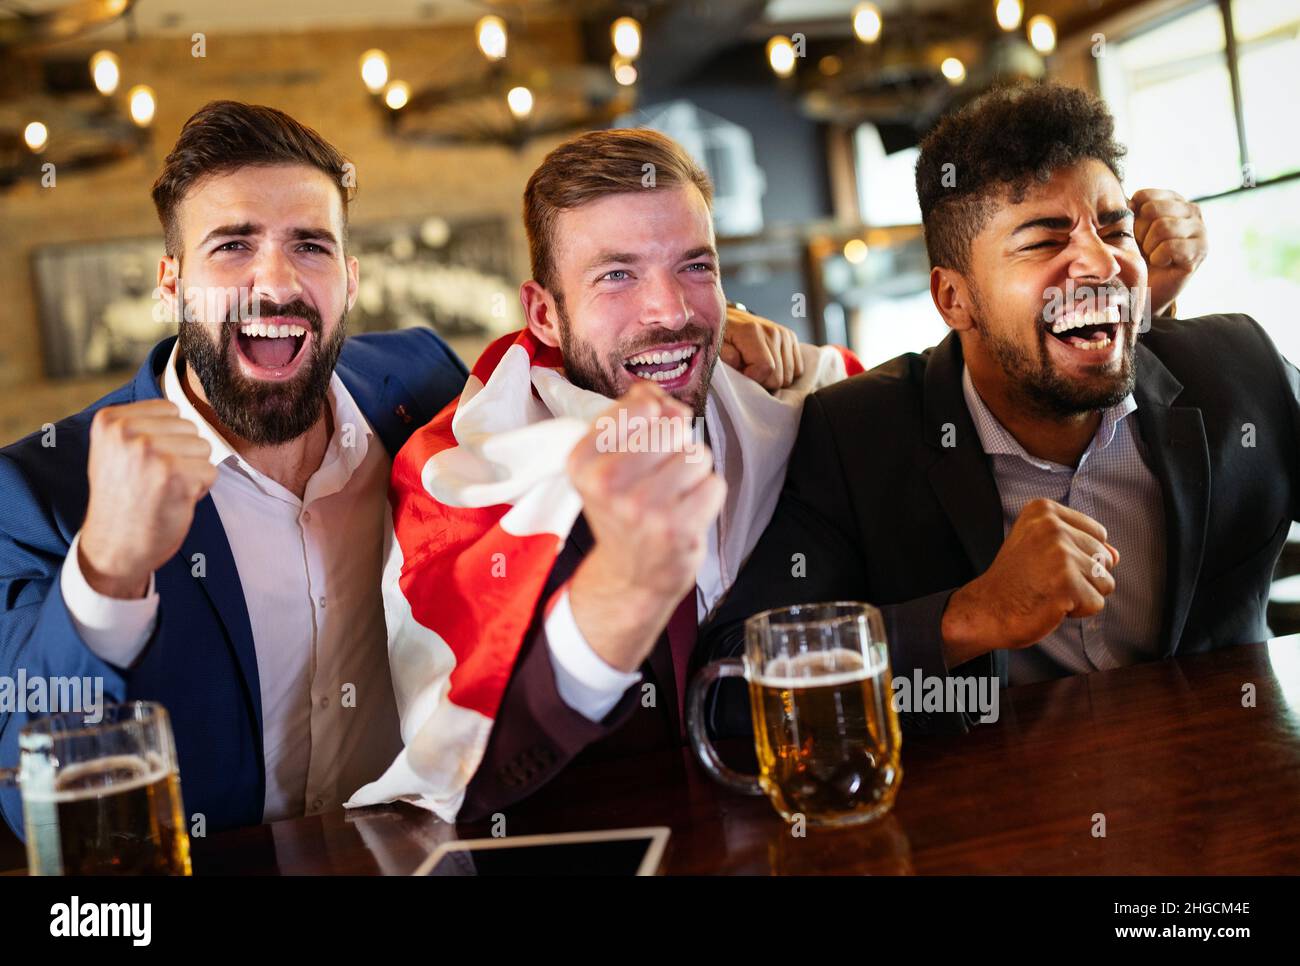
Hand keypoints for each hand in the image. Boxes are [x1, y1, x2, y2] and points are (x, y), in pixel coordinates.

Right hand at [79, 400, 216, 598]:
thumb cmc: (124, 496)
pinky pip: (211, 472)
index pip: (171, 411)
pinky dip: (199, 490)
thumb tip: (188, 401)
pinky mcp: (174, 475)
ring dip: (192, 472)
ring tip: (162, 490)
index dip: (167, 440)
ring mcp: (150, 452)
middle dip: (182, 456)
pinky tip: (172, 502)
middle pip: (191, 428)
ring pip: (203, 448)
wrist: (114, 546)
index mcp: (110, 419)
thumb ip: (143, 423)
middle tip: (153, 481)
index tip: (142, 464)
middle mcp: (127, 432)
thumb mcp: (117, 449)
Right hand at [566, 382, 726, 671]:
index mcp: (583, 461)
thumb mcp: (609, 459)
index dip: (655, 414)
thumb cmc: (625, 508)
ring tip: (672, 495)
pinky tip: (685, 512)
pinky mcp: (677, 529)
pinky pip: (714, 483)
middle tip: (660, 473)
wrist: (632, 573)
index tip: (645, 436)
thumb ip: (632, 413)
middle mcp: (606, 484)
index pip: (640, 404)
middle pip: (674, 427)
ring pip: (697, 454)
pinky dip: (706, 496)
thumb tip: (656, 391)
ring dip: (693, 472)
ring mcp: (642, 509)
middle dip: (677, 444)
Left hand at [719, 304, 803, 391]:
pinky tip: (769, 365)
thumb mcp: (714, 346)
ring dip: (772, 377)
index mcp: (752, 331)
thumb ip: (724, 355)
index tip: (741, 374)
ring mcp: (785, 334)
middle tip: (747, 371)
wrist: (728, 319)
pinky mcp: (791, 338)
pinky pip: (797, 369)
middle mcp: (773, 331)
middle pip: (779, 377)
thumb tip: (738, 362)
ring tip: (756, 367)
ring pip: (788, 376)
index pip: (766, 369)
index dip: (753, 379)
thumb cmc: (720, 336)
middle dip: (762, 381)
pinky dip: (783, 372)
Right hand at [940, 499, 1119, 665]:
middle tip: (1046, 579)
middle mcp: (1052, 526)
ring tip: (1050, 591)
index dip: (1079, 555)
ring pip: (1105, 581)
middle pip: (1105, 557)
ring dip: (1082, 594)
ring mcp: (1060, 554)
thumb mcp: (1042, 548)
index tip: (1046, 562)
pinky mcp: (1067, 583)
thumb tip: (1116, 555)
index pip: (1098, 533)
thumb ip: (1082, 545)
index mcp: (1044, 510)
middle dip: (1083, 576)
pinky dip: (1078, 611)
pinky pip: (1097, 603)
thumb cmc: (1014, 580)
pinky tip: (1052, 604)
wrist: (986, 609)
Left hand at [1130, 188, 1206, 316]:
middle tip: (1144, 247)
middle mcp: (1191, 210)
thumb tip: (1121, 198)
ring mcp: (1200, 229)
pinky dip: (1158, 258)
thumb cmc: (1135, 256)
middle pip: (1153, 209)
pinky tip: (1162, 263)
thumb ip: (1127, 210)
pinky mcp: (1202, 249)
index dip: (1131, 217)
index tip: (1134, 233)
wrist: (1145, 289)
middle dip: (1139, 232)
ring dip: (1149, 246)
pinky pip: (1170, 247)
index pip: (1144, 196)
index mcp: (1172, 199)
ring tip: (1152, 255)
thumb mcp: (1127, 228)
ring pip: (1162, 227)